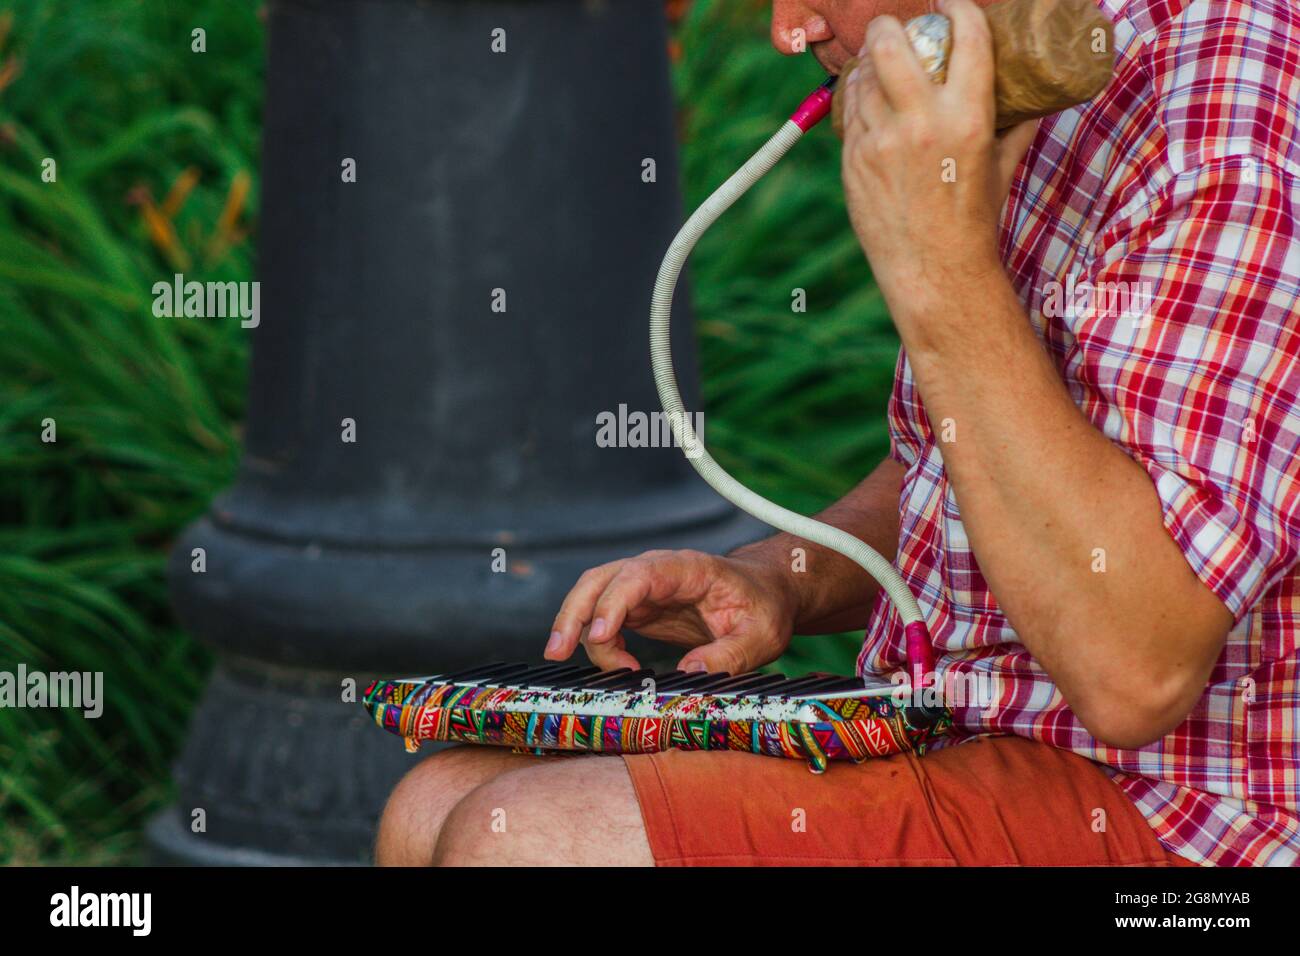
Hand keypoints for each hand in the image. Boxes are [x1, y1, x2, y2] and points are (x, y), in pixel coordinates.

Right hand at [545, 550, 796, 673]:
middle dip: (573, 612)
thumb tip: (690, 675)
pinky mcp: (638, 607)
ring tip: (566, 660)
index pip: (638, 576)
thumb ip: (731, 654)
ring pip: (592, 596)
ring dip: (573, 626)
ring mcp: (643, 588)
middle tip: (557, 651)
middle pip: (600, 580)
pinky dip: (595, 642)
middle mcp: (656, 572)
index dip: (613, 603)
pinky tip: (617, 669)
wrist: (764, 594)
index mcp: (687, 569)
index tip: (598, 636)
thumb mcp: (762, 635)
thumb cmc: (763, 608)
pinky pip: (603, 618)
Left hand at [839, 0, 1037, 351]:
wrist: (933, 270)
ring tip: (879, 69)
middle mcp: (921, 123)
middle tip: (890, 28)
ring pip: (862, 77)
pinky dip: (857, 100)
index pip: (964, 35)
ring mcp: (881, 141)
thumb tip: (1031, 97)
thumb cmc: (973, 219)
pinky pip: (849, 112)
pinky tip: (868, 103)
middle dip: (887, 27)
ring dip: (869, 66)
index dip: (956, 7)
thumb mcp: (1001, 165)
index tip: (949, 4)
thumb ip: (1015, 125)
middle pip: (890, 43)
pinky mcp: (854, 160)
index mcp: (968, 117)